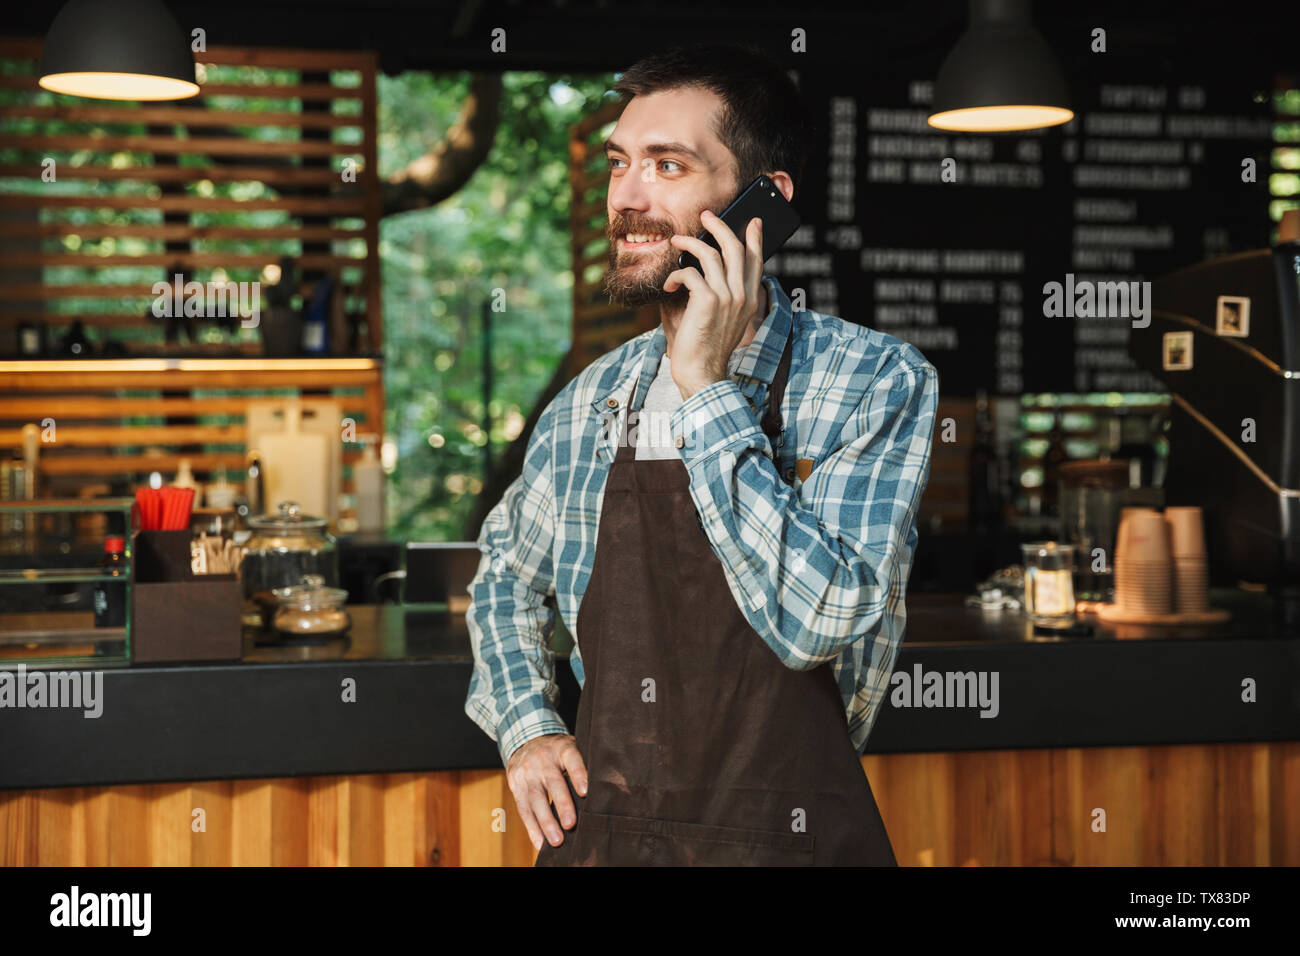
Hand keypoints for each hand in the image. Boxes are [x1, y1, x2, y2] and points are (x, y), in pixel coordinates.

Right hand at [505, 732, 588, 849]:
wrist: (526, 741)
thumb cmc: (558, 752)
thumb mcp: (570, 747)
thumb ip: (584, 764)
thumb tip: (605, 790)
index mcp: (562, 747)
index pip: (572, 759)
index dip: (578, 774)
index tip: (585, 792)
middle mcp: (543, 758)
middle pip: (553, 782)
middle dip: (562, 805)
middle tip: (571, 824)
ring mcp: (527, 771)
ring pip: (536, 799)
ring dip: (546, 822)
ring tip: (557, 841)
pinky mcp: (515, 784)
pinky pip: (523, 809)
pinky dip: (532, 828)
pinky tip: (540, 842)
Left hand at [663, 211, 763, 399]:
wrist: (701, 373)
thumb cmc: (705, 347)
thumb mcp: (721, 318)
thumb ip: (720, 293)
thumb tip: (701, 267)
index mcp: (750, 300)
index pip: (756, 262)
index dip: (755, 239)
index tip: (753, 222)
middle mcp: (742, 296)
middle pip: (735, 248)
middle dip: (719, 226)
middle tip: (706, 216)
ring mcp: (728, 297)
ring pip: (711, 254)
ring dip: (691, 243)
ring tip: (677, 241)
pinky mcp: (708, 300)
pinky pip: (690, 272)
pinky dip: (675, 276)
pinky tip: (668, 286)